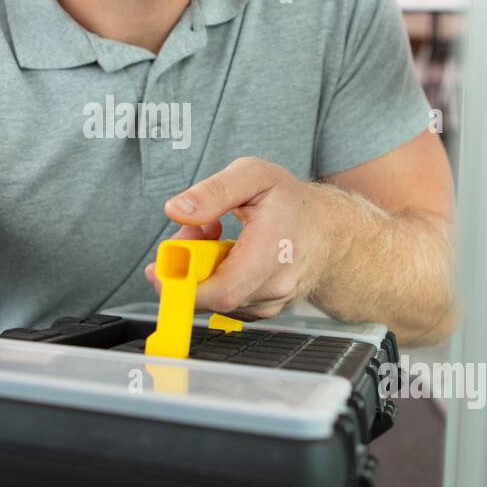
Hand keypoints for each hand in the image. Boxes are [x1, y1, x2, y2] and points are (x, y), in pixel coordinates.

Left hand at [144, 156, 333, 319]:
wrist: (327, 231)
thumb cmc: (291, 202)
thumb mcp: (254, 176)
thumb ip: (214, 191)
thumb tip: (176, 210)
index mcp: (273, 251)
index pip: (223, 291)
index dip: (182, 287)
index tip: (158, 270)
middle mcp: (274, 286)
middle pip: (209, 295)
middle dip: (186, 266)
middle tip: (193, 231)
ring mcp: (269, 304)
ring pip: (213, 299)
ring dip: (198, 270)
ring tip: (213, 234)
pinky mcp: (260, 310)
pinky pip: (222, 302)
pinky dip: (212, 279)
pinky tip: (225, 254)